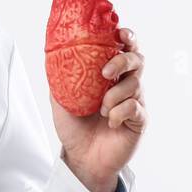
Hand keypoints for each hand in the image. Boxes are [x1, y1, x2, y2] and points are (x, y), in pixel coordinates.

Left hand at [50, 27, 147, 191]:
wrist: (81, 158)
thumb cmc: (75, 128)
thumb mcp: (61, 99)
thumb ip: (60, 77)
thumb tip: (52, 53)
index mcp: (110, 74)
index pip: (124, 48)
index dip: (127, 36)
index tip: (119, 33)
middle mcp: (125, 84)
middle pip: (138, 59)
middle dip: (123, 60)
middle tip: (105, 72)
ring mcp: (135, 101)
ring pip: (135, 84)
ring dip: (114, 95)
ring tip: (101, 109)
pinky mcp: (139, 120)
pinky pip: (135, 107)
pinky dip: (119, 112)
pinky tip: (110, 121)